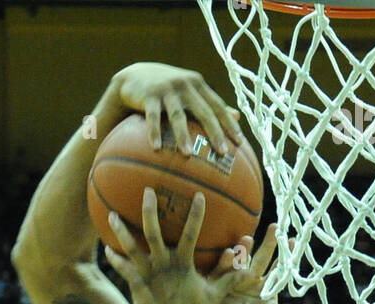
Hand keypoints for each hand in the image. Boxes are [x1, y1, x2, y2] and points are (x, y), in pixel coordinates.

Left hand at [105, 189, 245, 303]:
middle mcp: (163, 265)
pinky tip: (107, 248)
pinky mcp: (136, 285)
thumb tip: (250, 270)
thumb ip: (228, 279)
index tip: (198, 194)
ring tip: (111, 215)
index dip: (195, 214)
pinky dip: (115, 258)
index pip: (190, 234)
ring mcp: (148, 274)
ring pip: (131, 247)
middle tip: (147, 190)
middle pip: (153, 232)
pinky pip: (122, 268)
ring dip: (121, 230)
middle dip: (149, 210)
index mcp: (183, 264)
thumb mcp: (214, 296)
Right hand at [108, 63, 240, 156]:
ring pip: (178, 115)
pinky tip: (156, 149)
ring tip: (187, 155)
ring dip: (183, 135)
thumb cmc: (167, 90)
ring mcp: (167, 89)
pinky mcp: (149, 95)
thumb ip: (211, 103)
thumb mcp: (190, 92)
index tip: (240, 143)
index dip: (229, 124)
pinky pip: (153, 117)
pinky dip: (154, 133)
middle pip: (203, 111)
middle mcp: (186, 85)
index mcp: (198, 85)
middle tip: (222, 152)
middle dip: (214, 132)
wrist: (134, 76)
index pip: (218, 106)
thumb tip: (237, 116)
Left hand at [204, 226, 285, 303]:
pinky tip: (291, 243)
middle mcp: (237, 279)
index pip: (223, 267)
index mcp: (221, 283)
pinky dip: (285, 259)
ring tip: (274, 228)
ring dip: (269, 244)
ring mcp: (254, 282)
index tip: (229, 255)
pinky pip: (278, 272)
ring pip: (262, 260)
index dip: (226, 262)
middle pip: (243, 258)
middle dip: (245, 248)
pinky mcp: (270, 288)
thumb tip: (187, 289)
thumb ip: (204, 301)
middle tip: (247, 238)